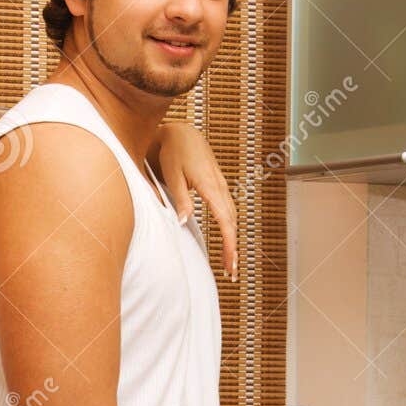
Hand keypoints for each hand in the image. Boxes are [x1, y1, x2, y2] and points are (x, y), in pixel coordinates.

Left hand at [155, 120, 237, 278]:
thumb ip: (180, 199)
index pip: (225, 221)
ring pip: (232, 216)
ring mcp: (222, 185)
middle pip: (233, 222)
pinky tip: (227, 239)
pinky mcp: (219, 185)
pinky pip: (229, 209)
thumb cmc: (173, 152)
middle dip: (233, 248)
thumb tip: (185, 222)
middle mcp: (221, 186)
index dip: (229, 243)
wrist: (181, 132)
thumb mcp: (172, 175)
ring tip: (229, 261)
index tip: (230, 263)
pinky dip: (230, 227)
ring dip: (232, 239)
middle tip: (231, 273)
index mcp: (211, 186)